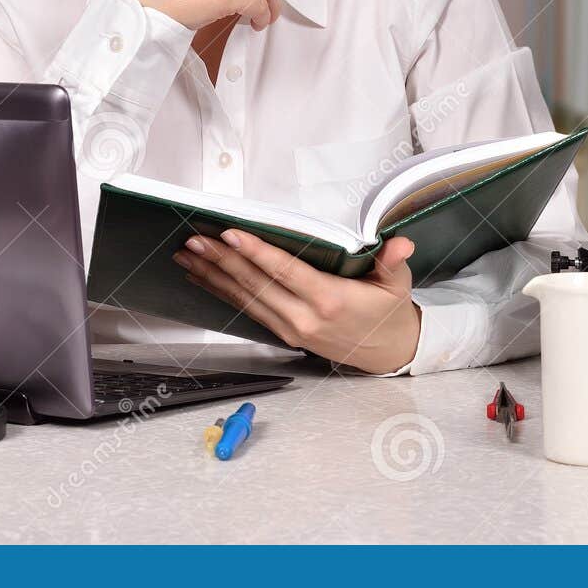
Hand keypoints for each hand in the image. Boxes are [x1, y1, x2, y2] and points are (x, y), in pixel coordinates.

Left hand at [173, 229, 421, 373]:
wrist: (386, 352)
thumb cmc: (387, 311)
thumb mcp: (397, 284)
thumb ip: (393, 261)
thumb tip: (400, 243)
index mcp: (330, 300)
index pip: (286, 272)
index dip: (256, 253)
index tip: (230, 234)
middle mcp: (304, 317)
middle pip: (256, 285)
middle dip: (221, 260)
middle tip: (194, 239)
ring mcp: (290, 328)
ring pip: (245, 298)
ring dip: (213, 275)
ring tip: (187, 254)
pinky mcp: (282, 334)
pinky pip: (247, 310)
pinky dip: (222, 292)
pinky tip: (202, 276)